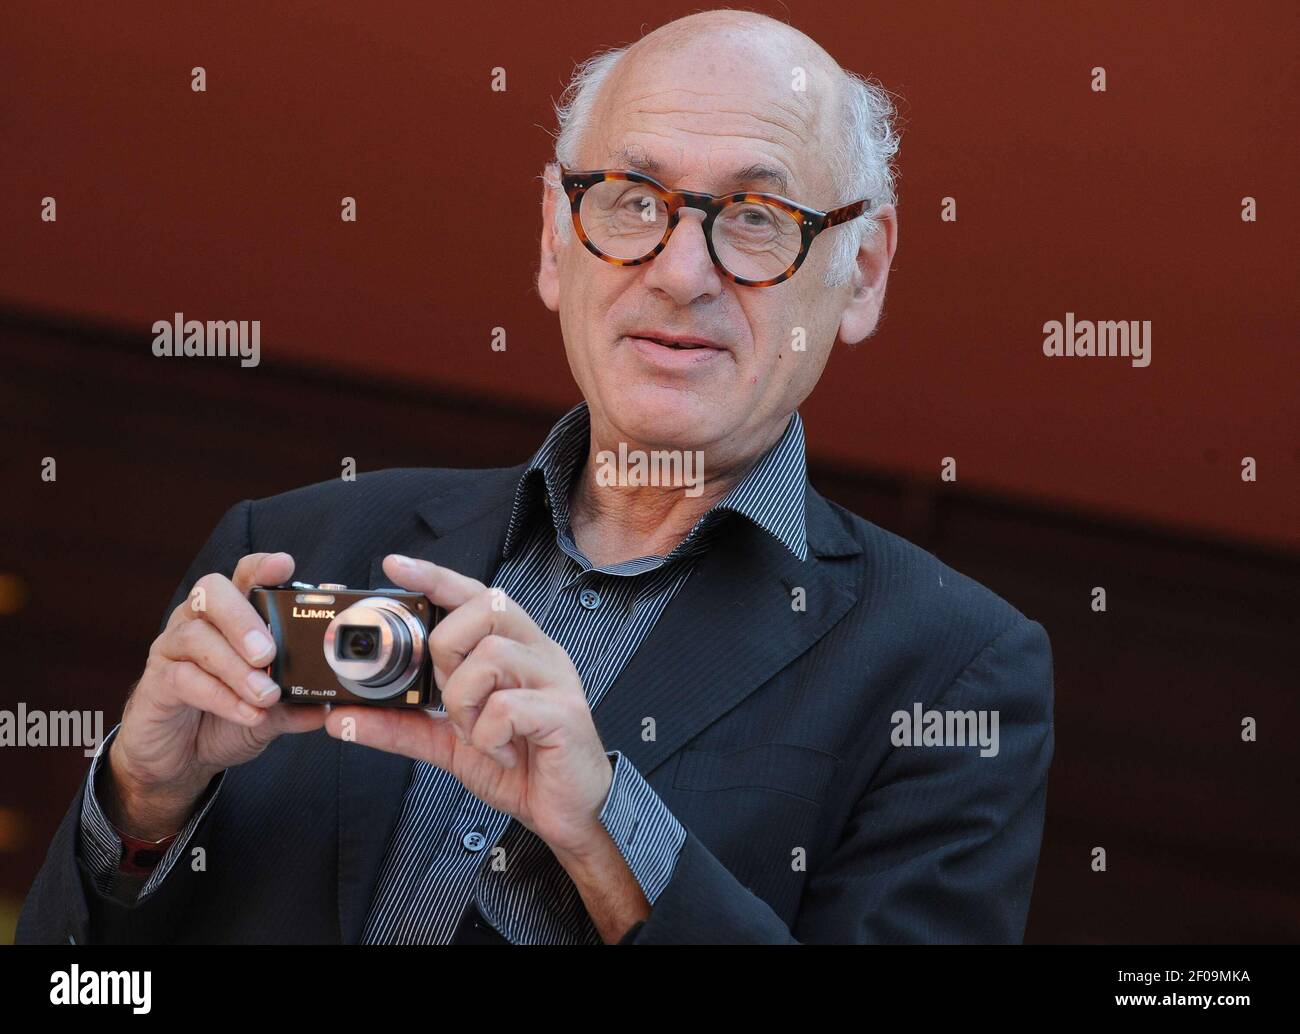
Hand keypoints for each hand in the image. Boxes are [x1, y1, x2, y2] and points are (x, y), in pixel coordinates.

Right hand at [107, 552, 327, 838]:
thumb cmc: (226, 720)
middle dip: (244, 619)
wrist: (181, 760)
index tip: (285, 566)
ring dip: (235, 666)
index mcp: (231, 617)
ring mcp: (173, 649)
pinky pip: (183, 678)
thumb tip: (331, 702)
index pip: (243, 576)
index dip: (262, 567)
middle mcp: (198, 622)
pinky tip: (248, 713)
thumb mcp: (272, 712)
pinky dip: (221, 696)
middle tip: (270, 653)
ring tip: (266, 694)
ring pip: (196, 637)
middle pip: (212, 592)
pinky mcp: (156, 682)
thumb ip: (298, 703)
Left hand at [324, 554, 613, 858]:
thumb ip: (399, 725)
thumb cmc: (519, 764)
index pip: (475, 594)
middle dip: (446, 650)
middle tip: (447, 694)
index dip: (436, 577)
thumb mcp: (448, 743)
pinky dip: (488, 735)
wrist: (566, 811)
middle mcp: (538, 652)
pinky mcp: (564, 713)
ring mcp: (555, 679)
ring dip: (464, 702)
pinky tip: (499, 751)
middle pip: (484, 609)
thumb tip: (341, 717)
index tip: (394, 566)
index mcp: (515, 648)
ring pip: (491, 656)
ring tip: (473, 731)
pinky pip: (508, 707)